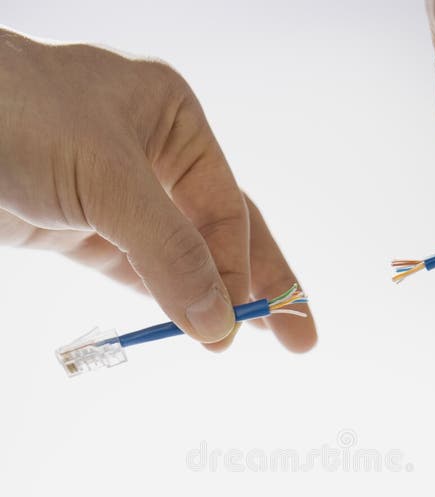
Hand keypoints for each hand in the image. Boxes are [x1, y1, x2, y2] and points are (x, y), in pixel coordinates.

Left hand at [0, 29, 315, 351]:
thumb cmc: (17, 113)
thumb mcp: (108, 178)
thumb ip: (167, 252)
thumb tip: (218, 323)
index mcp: (172, 120)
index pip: (225, 206)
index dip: (240, 268)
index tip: (244, 320)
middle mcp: (151, 155)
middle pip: (219, 232)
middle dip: (257, 284)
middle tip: (301, 335)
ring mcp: (116, 195)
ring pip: (179, 256)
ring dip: (212, 299)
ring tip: (253, 338)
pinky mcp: (81, 227)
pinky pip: (135, 271)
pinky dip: (162, 300)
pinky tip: (191, 324)